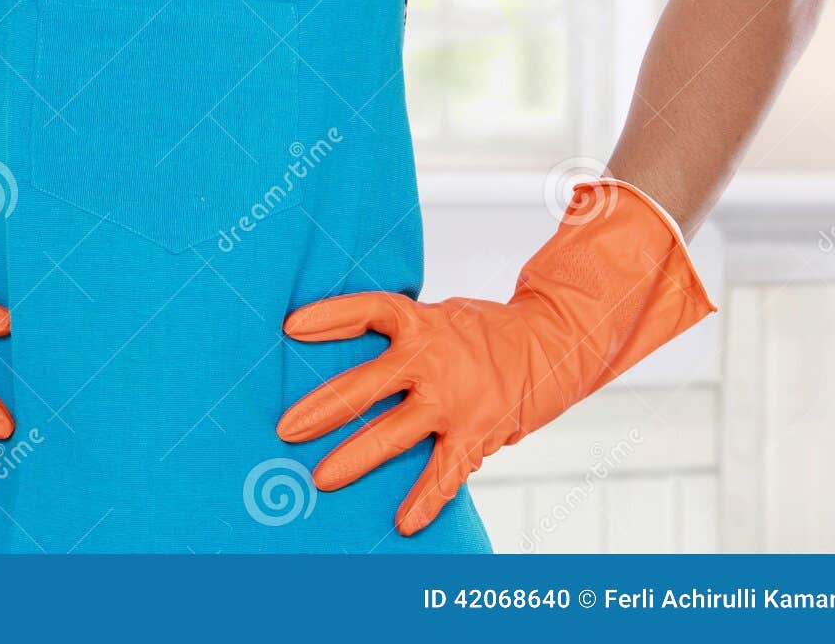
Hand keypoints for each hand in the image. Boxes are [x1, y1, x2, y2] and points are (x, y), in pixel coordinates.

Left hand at [276, 180, 713, 534]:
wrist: (549, 344)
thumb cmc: (476, 332)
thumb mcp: (435, 316)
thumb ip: (395, 334)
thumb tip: (326, 345)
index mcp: (419, 323)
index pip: (368, 312)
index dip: (331, 318)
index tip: (292, 327)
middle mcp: (432, 361)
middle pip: (365, 385)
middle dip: (323, 409)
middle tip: (286, 429)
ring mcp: (452, 400)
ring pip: (394, 434)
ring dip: (356, 457)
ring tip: (321, 479)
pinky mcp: (475, 433)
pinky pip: (444, 472)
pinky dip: (426, 500)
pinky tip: (404, 523)